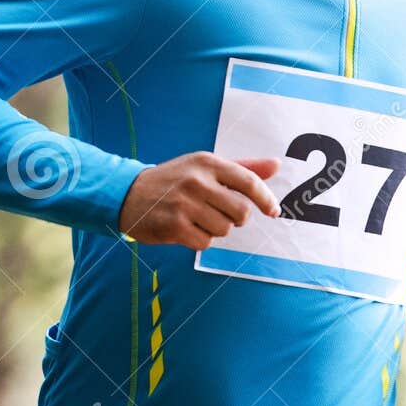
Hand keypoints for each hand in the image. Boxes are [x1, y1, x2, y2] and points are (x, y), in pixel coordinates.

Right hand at [117, 152, 281, 249]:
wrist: (129, 193)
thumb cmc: (175, 180)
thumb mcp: (205, 166)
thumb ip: (242, 167)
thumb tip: (276, 165)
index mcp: (207, 162)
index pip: (249, 182)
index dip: (266, 199)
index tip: (273, 211)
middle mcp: (197, 181)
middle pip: (241, 213)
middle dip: (236, 218)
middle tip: (219, 213)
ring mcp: (185, 204)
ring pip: (224, 229)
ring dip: (215, 229)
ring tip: (196, 217)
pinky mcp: (175, 225)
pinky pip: (206, 242)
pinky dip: (200, 239)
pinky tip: (186, 228)